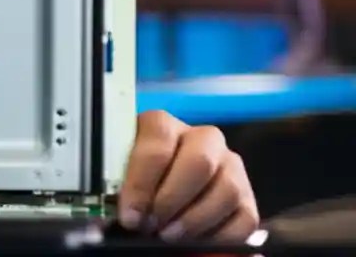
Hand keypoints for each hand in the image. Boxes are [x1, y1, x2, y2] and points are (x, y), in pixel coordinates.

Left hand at [117, 110, 257, 241]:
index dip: (142, 182)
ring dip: (196, 220)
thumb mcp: (120, 173)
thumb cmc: (135, 180)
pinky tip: (196, 244)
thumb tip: (126, 215)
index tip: (130, 216)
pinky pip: (245, 218)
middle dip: (172, 200)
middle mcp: (204, 138)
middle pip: (200, 162)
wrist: (162, 186)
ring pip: (227, 190)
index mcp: (164, 124)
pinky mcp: (248, 197)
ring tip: (169, 236)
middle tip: (152, 225)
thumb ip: (121, 185)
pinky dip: (221, 237)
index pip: (158, 142)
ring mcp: (231, 166)